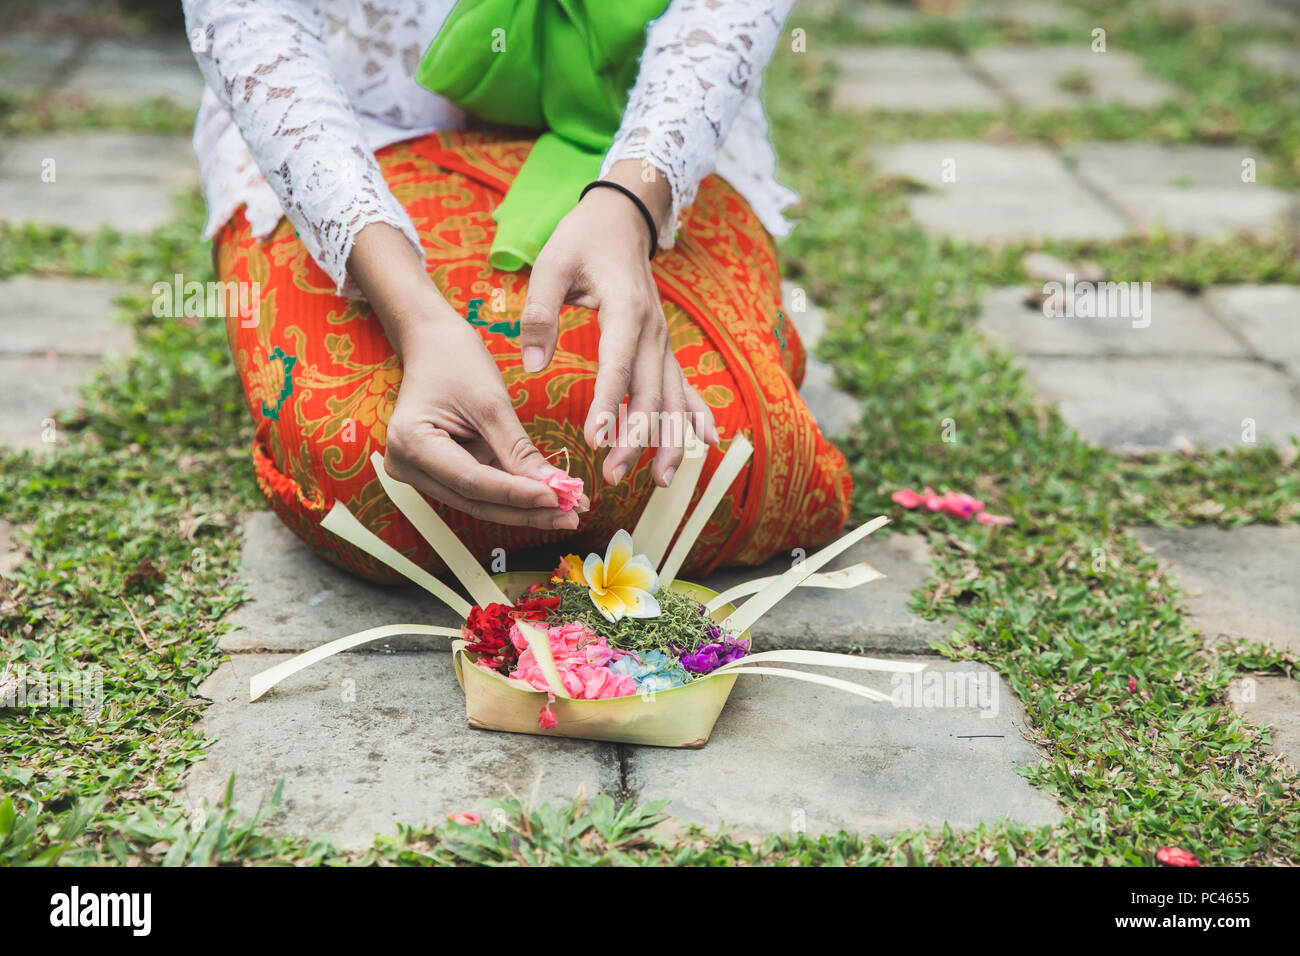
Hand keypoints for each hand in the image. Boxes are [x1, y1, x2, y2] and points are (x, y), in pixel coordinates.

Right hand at [348, 223, 586, 528]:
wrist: (432, 343)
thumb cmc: (455, 360)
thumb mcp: (490, 401)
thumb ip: (517, 448)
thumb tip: (552, 487)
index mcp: (411, 443)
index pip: (471, 481)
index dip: (517, 494)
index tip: (557, 497)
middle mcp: (408, 465)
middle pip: (475, 500)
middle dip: (526, 509)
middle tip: (571, 515)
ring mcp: (421, 472)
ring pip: (479, 501)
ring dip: (525, 507)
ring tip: (568, 510)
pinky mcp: (439, 472)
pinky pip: (480, 490)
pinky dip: (514, 494)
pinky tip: (548, 497)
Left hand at [518, 160, 719, 487]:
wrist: (623, 217)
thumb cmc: (583, 240)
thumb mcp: (552, 264)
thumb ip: (540, 313)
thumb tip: (534, 364)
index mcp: (625, 309)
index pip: (618, 365)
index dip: (609, 405)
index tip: (594, 439)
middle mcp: (653, 330)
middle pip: (650, 392)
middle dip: (636, 438)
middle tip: (615, 474)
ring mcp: (663, 341)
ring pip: (672, 397)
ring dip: (667, 440)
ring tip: (657, 480)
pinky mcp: (663, 348)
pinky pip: (684, 386)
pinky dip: (694, 416)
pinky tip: (704, 444)